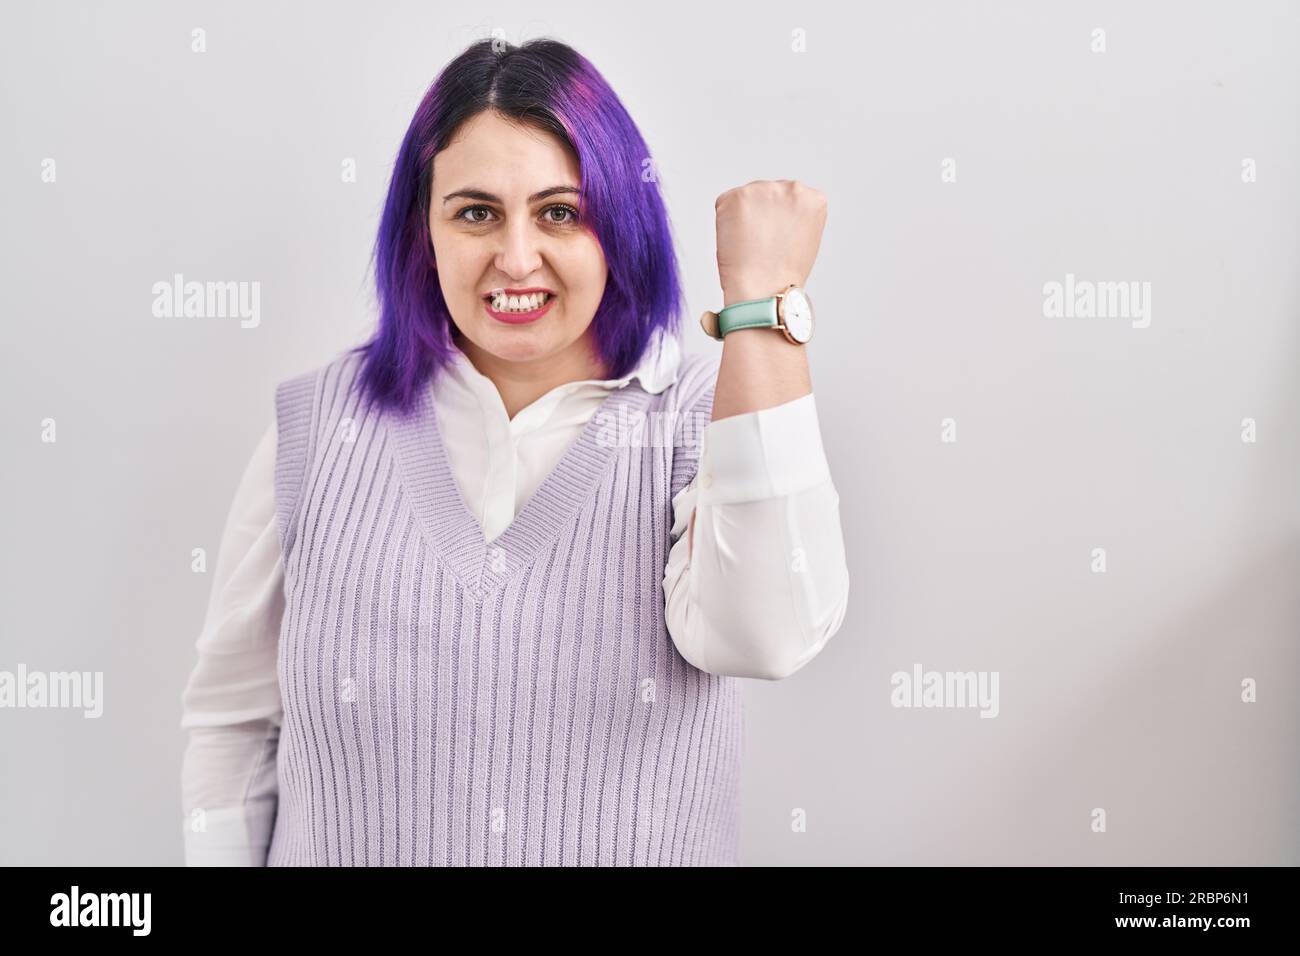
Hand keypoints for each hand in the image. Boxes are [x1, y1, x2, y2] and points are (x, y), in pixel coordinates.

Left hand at [714, 180, 826, 305]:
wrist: (764, 290)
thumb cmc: (782, 275)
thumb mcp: (803, 239)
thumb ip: (792, 216)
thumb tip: (771, 209)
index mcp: (812, 199)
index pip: (787, 199)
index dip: (777, 222)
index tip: (778, 240)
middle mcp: (792, 187)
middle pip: (764, 195)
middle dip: (759, 216)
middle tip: (761, 246)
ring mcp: (764, 189)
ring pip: (744, 200)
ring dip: (742, 219)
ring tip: (750, 245)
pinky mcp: (738, 196)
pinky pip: (724, 205)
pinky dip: (724, 223)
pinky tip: (737, 241)